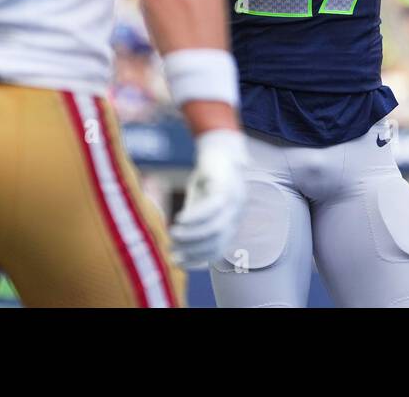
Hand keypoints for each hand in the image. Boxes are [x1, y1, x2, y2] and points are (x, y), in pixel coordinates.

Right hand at [170, 129, 247, 268]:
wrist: (218, 146)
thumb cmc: (208, 176)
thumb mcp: (200, 201)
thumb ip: (195, 221)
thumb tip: (180, 244)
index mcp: (232, 220)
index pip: (218, 249)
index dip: (197, 259)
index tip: (176, 261)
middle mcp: (236, 213)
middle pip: (217, 242)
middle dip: (193, 250)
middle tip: (172, 250)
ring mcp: (233, 200)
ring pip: (215, 228)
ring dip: (192, 235)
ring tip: (173, 234)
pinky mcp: (225, 186)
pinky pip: (212, 208)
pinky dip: (195, 217)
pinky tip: (180, 219)